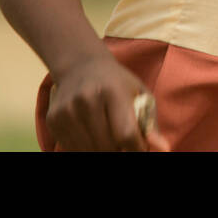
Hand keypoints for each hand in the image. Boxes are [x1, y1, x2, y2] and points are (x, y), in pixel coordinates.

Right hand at [47, 52, 170, 150]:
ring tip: (109, 136)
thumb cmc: (117, 83)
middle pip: (107, 147)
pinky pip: (73, 149)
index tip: (141, 149)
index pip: (126, 134)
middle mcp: (86, 100)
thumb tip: (163, 149)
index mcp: (112, 91)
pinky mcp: (54, 120)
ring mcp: (67, 111)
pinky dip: (86, 148)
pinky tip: (93, 134)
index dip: (137, 149)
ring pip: (90, 151)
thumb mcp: (139, 94)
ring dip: (103, 150)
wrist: (80, 66)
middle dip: (120, 150)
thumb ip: (150, 124)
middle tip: (124, 141)